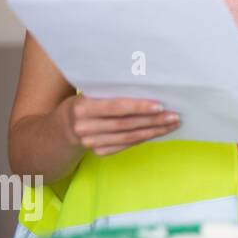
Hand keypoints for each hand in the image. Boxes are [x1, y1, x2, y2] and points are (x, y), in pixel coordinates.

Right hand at [58, 95, 180, 156]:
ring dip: (154, 131)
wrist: (63, 127)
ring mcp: (91, 142)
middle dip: (153, 120)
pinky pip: (126, 145)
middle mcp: (85, 127)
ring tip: (172, 124)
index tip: (160, 106)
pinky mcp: (99, 152)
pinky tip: (158, 132)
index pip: (116, 107)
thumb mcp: (90, 93)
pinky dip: (144, 138)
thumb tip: (148, 86)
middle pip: (126, 124)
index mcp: (82, 108)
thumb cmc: (85, 102)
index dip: (139, 107)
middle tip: (174, 115)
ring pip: (129, 137)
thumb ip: (111, 91)